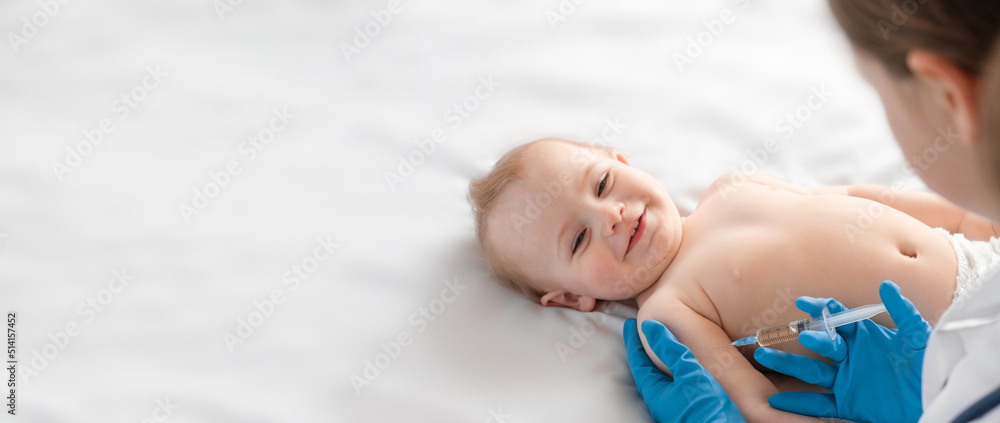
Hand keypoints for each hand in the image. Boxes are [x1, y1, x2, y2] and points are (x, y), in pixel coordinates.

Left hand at [623, 319, 744, 422]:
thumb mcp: (690, 374)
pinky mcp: (687, 410)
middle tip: (644, 332)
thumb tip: (650, 327)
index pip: (638, 361)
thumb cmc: (708, 409)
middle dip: (643, 350)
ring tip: (661, 345)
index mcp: (655, 392)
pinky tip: (682, 368)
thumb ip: (670, 350)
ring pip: (661, 379)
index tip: (629, 323)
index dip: (633, 341)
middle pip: (646, 370)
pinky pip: (674, 386)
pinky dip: (673, 371)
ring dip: (659, 360)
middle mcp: (660, 402)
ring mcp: (673, 407)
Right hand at [754, 280, 927, 422]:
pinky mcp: (848, 404)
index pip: (836, 318)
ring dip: (787, 364)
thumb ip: (903, 312)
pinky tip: (776, 400)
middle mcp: (850, 356)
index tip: (805, 303)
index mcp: (863, 336)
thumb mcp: (919, 337)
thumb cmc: (930, 365)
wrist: (937, 399)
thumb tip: (887, 284)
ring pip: (811, 371)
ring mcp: (846, 380)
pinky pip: (819, 404)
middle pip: (820, 344)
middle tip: (799, 333)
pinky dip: (797, 403)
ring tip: (764, 357)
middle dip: (805, 337)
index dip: (820, 309)